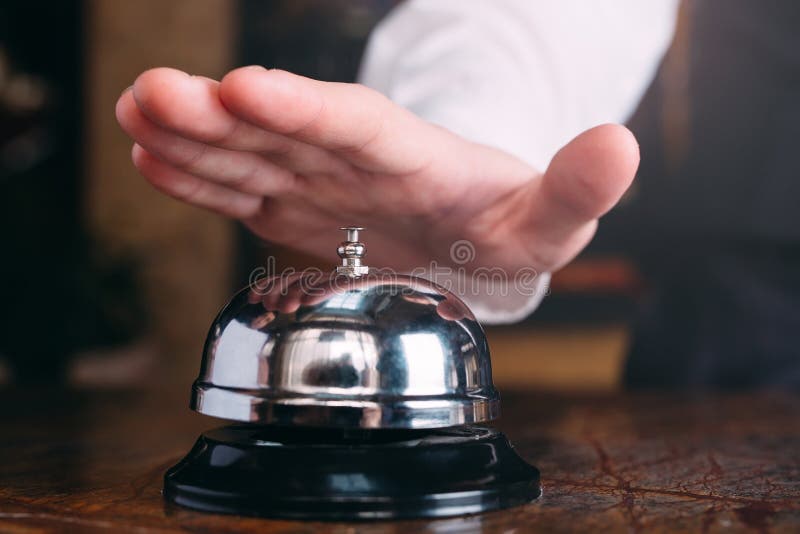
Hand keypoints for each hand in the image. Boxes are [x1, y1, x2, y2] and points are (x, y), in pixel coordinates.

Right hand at [116, 66, 637, 273]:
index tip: (244, 87)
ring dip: (192, 138)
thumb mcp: (554, 216)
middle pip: (284, 128)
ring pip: (251, 153)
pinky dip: (201, 178)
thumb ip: (578, 187)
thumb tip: (617, 146)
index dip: (301, 107)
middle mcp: (356, 159)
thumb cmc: (512, 224)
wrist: (474, 235)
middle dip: (218, 113)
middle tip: (153, 92)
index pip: (353, 122)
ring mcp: (321, 182)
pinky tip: (154, 159)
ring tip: (135, 115)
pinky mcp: (300, 206)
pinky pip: (245, 189)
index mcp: (414, 155)